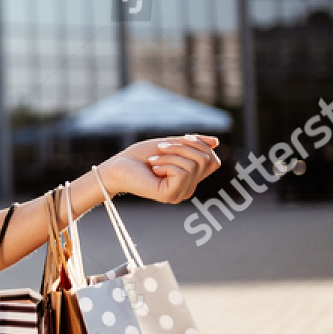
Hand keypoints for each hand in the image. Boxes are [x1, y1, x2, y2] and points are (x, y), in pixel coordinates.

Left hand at [97, 133, 221, 203]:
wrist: (116, 167)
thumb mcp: (170, 145)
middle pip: (207, 160)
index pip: (213, 161)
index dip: (201, 145)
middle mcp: (188, 189)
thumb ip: (192, 145)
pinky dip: (166, 163)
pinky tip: (153, 169)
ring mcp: (180, 194)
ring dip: (170, 155)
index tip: (182, 138)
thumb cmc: (139, 157)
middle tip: (161, 148)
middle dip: (184, 147)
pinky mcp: (170, 195)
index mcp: (189, 179)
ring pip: (194, 164)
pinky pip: (183, 172)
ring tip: (153, 160)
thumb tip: (216, 142)